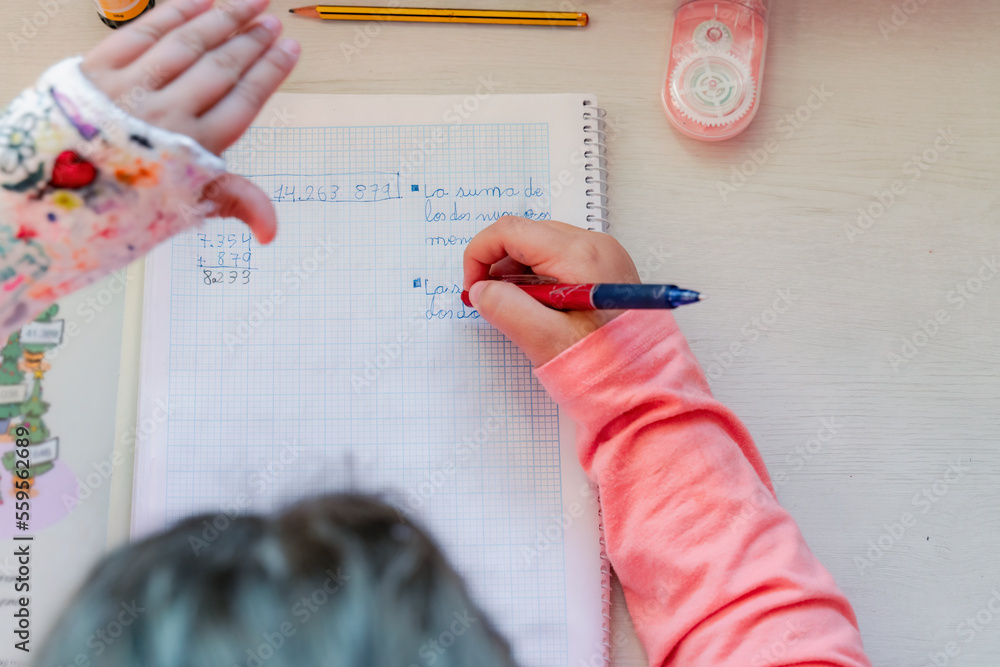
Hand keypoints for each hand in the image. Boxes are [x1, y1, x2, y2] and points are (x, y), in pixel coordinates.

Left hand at [80, 0, 300, 243]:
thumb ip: (235, 203)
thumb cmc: (125, 204)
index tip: (289, 49)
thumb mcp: (188, 208)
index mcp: (193, 149)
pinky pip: (144, 31)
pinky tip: (200, 0)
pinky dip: (175, 12)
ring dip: (223, 18)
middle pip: (221, 66)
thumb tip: (272, 232)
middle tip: (272, 22)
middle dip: (252, 40)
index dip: (271, 70)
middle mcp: (164, 115)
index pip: (244, 99)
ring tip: (249, 2)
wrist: (55, 199)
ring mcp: (130, 88)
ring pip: (187, 42)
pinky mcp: (98, 68)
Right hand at [463, 217, 640, 365]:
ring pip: (540, 245)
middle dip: (497, 264)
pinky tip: (539, 308)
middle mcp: (595, 245)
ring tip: (517, 310)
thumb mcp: (547, 341)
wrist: (647, 387)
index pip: (510, 230)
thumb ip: (507, 310)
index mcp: (580, 256)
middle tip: (490, 302)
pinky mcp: (605, 269)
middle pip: (525, 234)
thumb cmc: (607, 368)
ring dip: (517, 273)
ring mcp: (603, 255)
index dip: (479, 255)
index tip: (473, 287)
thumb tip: (481, 290)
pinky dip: (538, 278)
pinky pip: (559, 259)